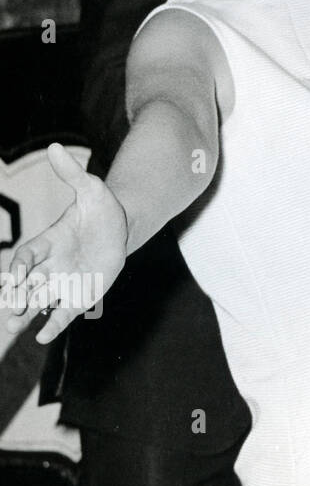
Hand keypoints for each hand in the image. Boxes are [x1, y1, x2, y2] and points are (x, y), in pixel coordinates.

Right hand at [3, 144, 127, 345]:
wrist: (121, 227)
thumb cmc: (102, 209)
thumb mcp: (91, 189)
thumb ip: (73, 174)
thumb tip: (56, 147)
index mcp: (48, 242)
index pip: (26, 256)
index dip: (18, 267)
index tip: (14, 277)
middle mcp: (51, 265)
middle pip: (27, 283)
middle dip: (17, 296)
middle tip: (9, 309)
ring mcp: (64, 281)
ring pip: (39, 300)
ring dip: (26, 312)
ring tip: (15, 325)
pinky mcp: (81, 294)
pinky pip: (63, 312)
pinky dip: (54, 324)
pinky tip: (44, 338)